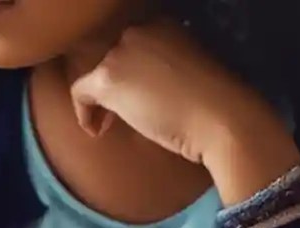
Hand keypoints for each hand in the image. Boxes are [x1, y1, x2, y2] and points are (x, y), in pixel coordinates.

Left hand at [69, 20, 299, 203]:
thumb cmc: (213, 105)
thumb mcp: (189, 71)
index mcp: (162, 24)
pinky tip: (97, 130)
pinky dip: (83, 113)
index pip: (130, 47)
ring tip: (110, 125)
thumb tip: (143, 87)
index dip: (128, 74)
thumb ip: (164, 68)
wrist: (220, 118)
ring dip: (100, 102)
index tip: (136, 97)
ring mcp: (121, 52)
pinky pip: (80, 92)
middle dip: (112, 88)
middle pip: (109, 60)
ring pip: (95, 76)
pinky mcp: (107, 78)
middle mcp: (138, 30)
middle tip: (121, 114)